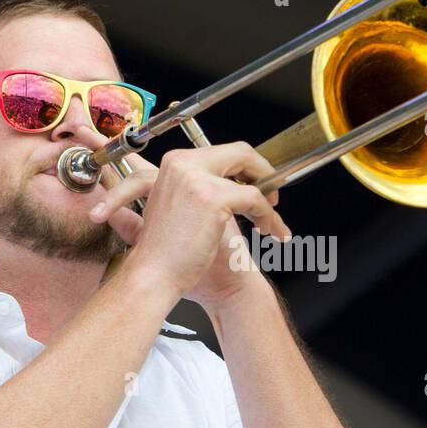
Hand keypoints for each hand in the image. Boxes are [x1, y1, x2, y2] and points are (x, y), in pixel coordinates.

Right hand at [88, 142, 289, 306]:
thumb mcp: (175, 206)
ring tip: (269, 221)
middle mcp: (184, 164)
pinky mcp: (213, 198)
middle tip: (271, 196)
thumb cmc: (165, 250)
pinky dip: (268, 217)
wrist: (154, 275)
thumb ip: (196, 189)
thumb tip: (228, 184)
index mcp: (175, 163)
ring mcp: (197, 179)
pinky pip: (255, 200)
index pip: (222, 152)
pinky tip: (269, 231)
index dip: (245, 168)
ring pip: (252, 176)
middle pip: (240, 152)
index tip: (255, 183)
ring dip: (267, 200)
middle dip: (262, 172)